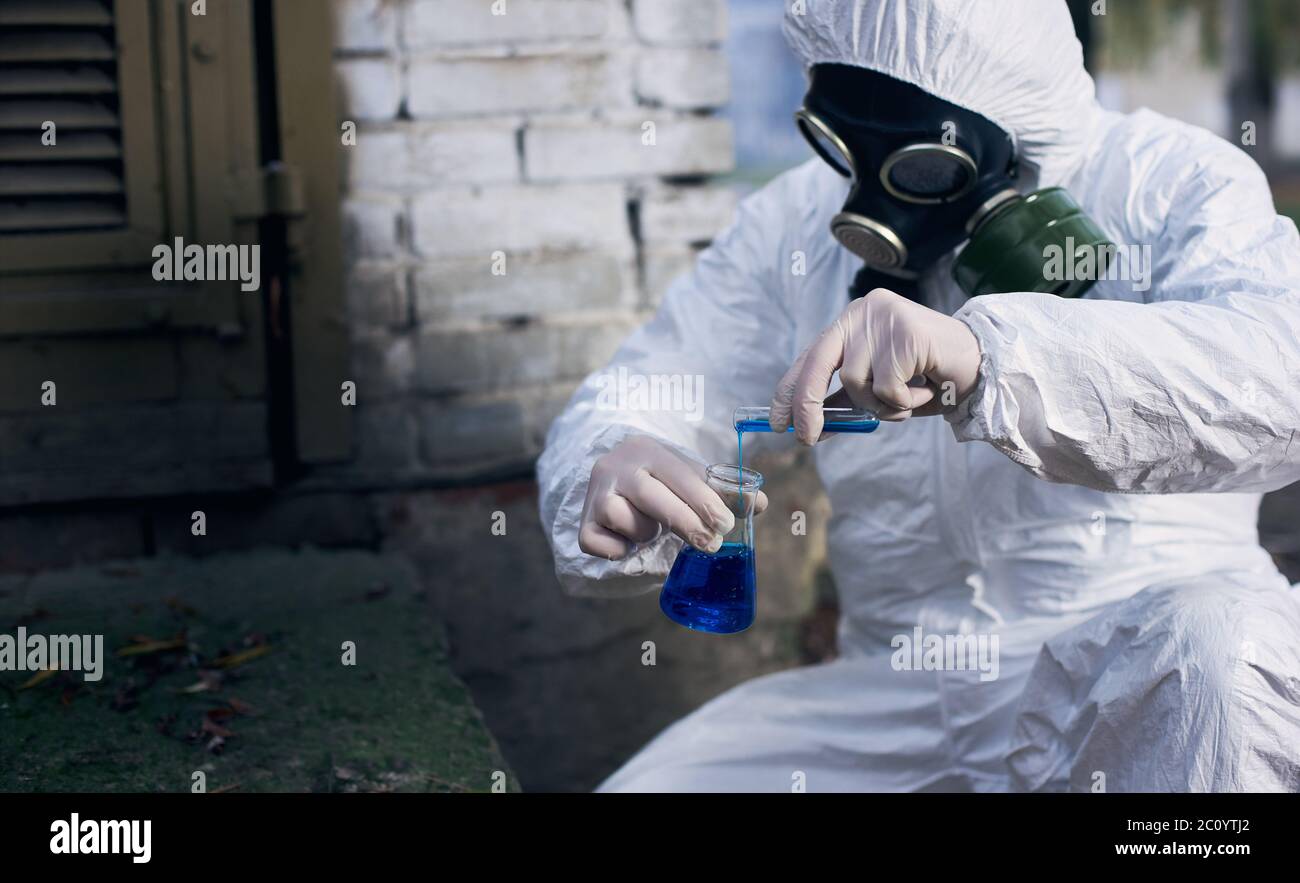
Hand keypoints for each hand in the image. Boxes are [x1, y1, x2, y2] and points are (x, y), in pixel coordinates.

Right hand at [577, 436, 768, 559]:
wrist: (613, 482)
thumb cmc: (660, 483)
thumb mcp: (689, 479)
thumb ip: (724, 490)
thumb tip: (760, 503)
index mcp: (646, 449)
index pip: (677, 474)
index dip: (703, 500)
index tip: (726, 525)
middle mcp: (615, 466)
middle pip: (652, 497)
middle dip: (685, 523)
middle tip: (711, 545)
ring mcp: (595, 494)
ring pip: (626, 521)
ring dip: (646, 532)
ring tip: (652, 528)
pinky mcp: (583, 523)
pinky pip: (601, 544)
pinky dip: (618, 550)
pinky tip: (626, 543)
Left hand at [770, 288, 981, 442]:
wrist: (979, 368)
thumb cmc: (926, 379)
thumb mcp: (877, 392)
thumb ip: (843, 401)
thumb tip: (807, 426)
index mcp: (851, 321)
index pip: (809, 356)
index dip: (790, 390)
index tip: (777, 421)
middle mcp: (862, 312)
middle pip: (819, 363)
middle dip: (808, 406)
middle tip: (806, 440)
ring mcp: (883, 318)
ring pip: (856, 382)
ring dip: (881, 405)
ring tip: (909, 397)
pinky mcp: (905, 332)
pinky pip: (887, 387)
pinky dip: (903, 402)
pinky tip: (924, 389)